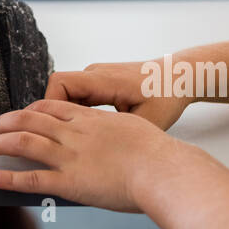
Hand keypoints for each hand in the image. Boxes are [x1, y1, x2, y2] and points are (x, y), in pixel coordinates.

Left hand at [0, 100, 178, 211]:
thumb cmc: (158, 153)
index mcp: (90, 119)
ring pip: (24, 142)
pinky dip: (9, 178)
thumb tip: (116, 134)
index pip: (51, 106)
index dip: (32, 108)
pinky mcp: (69, 182)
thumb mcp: (134, 127)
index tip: (23, 113)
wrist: (163, 169)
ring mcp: (70, 156)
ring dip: (0, 143)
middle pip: (31, 119)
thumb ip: (116, 129)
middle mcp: (75, 133)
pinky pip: (31, 178)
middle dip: (8, 122)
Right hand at [46, 62, 192, 130]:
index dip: (49, 105)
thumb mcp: (145, 121)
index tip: (52, 129)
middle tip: (56, 139)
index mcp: (105, 80)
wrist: (179, 78)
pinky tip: (85, 131)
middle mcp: (96, 74)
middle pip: (57, 89)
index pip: (60, 83)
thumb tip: (97, 155)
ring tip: (70, 138)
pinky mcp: (100, 83)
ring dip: (64, 114)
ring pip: (66, 93)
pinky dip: (75, 112)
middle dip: (52, 114)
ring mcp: (97, 77)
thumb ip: (117, 135)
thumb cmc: (166, 95)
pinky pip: (77, 95)